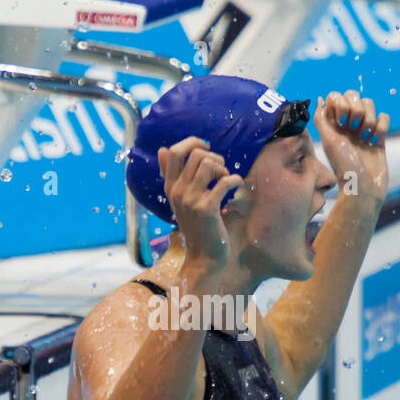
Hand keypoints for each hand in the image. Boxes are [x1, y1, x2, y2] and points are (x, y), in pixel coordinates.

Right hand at [157, 136, 243, 271]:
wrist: (203, 257)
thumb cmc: (196, 227)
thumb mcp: (178, 200)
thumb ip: (170, 175)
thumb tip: (161, 149)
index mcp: (170, 187)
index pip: (173, 152)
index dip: (192, 142)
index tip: (207, 147)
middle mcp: (177, 191)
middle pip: (196, 154)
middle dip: (214, 157)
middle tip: (221, 171)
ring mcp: (190, 200)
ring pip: (208, 164)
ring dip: (223, 168)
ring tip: (226, 179)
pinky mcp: (206, 209)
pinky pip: (224, 182)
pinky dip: (235, 179)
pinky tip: (237, 185)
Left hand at [314, 91, 388, 202]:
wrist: (364, 190)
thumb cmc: (344, 167)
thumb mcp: (329, 142)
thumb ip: (321, 119)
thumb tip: (318, 99)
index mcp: (333, 125)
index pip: (338, 96)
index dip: (342, 102)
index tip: (341, 118)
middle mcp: (347, 127)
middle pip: (356, 97)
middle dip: (357, 109)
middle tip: (354, 127)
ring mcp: (364, 131)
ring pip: (370, 105)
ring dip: (370, 118)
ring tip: (365, 136)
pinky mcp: (379, 138)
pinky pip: (384, 118)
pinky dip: (382, 126)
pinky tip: (376, 140)